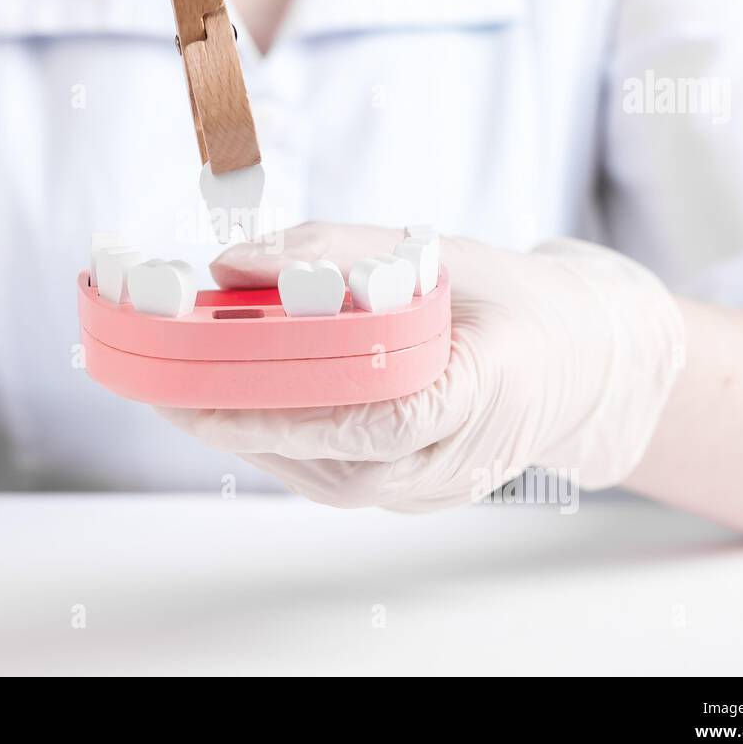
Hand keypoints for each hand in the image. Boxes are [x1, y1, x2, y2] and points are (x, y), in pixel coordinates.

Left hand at [159, 222, 685, 510]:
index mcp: (485, 392)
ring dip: (248, 440)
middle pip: (339, 463)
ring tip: (177, 396)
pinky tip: (232, 413)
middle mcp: (458, 459)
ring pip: (328, 480)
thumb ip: (335, 250)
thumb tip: (233, 264)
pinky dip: (279, 446)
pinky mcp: (413, 493)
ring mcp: (436, 488)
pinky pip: (336, 478)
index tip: (215, 394)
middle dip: (241, 428)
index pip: (380, 420)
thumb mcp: (435, 253)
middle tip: (160, 388)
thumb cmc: (511, 298)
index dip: (292, 413)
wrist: (582, 361)